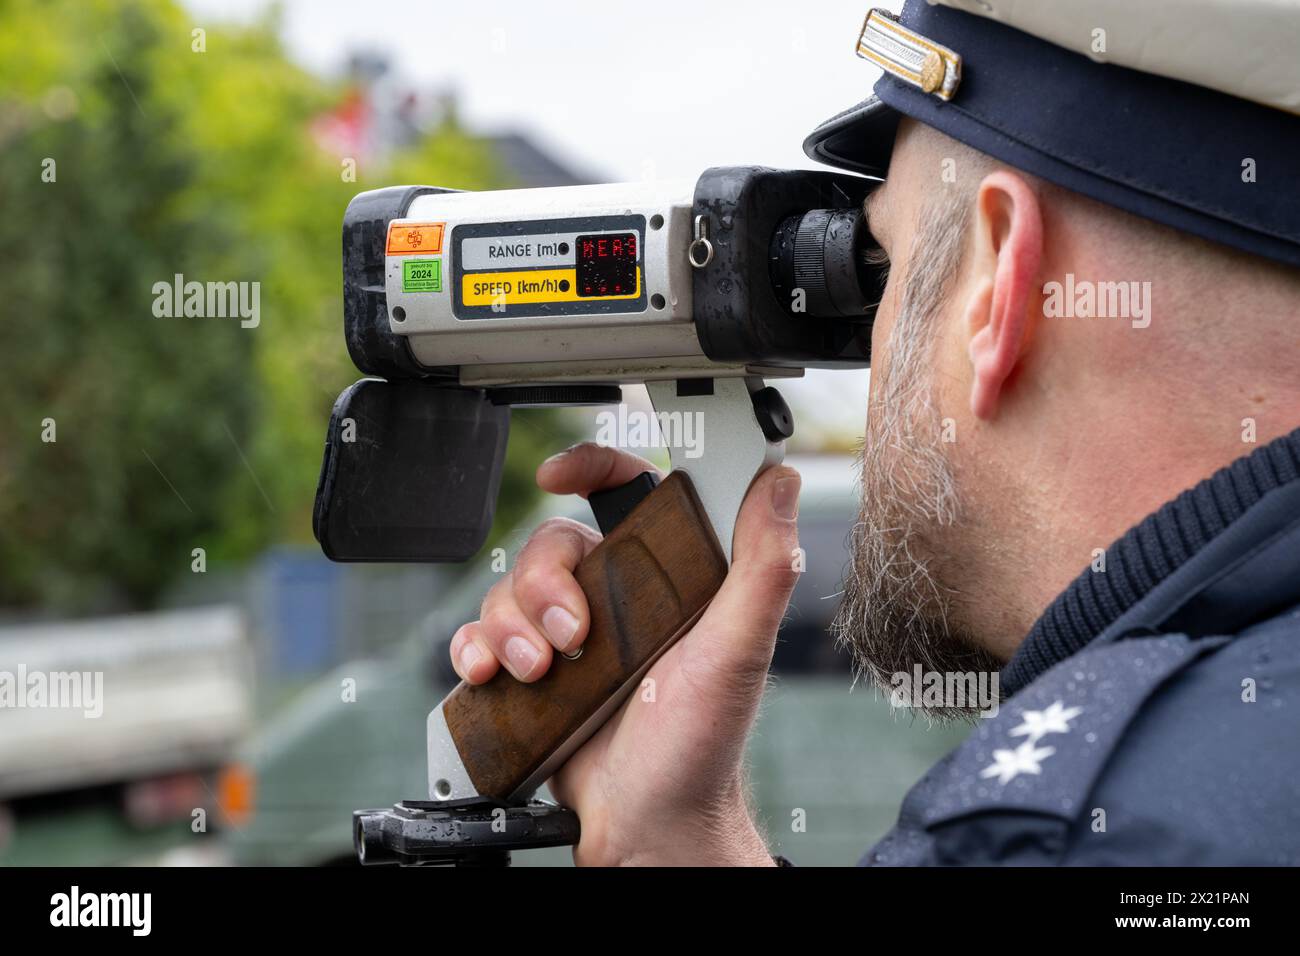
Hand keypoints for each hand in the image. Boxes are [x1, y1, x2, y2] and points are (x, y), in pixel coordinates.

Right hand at [448, 442, 801, 865]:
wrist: (648, 825)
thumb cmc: (700, 748)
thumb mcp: (737, 651)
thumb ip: (761, 567)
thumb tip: (779, 483)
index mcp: (667, 580)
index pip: (628, 494)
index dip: (592, 467)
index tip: (559, 474)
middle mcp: (618, 601)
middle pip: (553, 544)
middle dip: (546, 584)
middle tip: (575, 636)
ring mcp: (572, 639)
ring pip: (511, 589)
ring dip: (512, 626)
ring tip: (540, 672)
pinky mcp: (535, 675)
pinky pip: (483, 637)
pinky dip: (476, 648)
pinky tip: (492, 674)